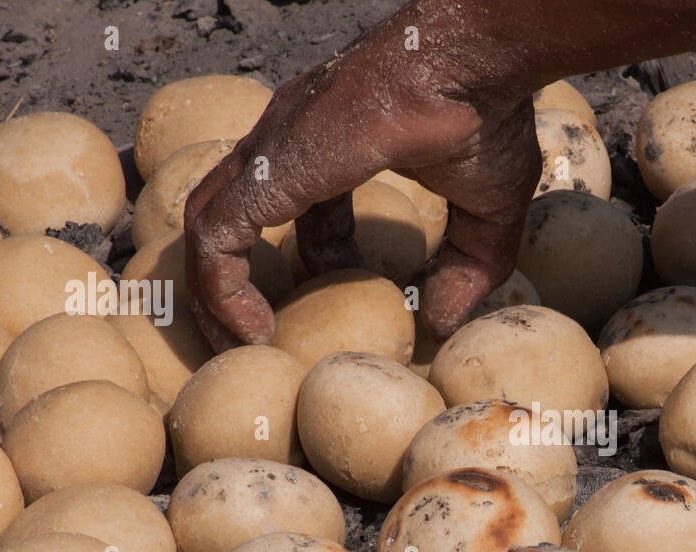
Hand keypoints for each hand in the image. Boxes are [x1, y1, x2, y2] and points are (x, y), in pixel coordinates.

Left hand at [183, 18, 540, 350]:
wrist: (471, 64)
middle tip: (260, 335)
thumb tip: (440, 322)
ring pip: (207, 229)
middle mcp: (287, 138)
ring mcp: (271, 150)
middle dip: (236, 280)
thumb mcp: (488, 213)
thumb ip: (467, 269)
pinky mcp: (267, 172)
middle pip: (229, 212)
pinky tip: (254, 330)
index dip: (313, 254)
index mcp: (331, 137)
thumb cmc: (484, 115)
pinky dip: (222, 291)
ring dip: (216, 295)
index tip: (341, 291)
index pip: (293, 196)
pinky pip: (217, 241)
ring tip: (246, 344)